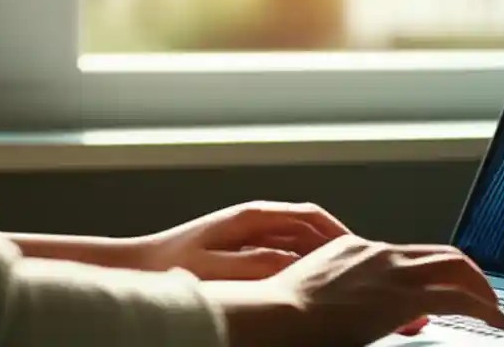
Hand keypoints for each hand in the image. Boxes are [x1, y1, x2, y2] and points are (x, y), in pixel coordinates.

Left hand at [132, 201, 351, 280]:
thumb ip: (259, 263)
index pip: (311, 217)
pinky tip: (312, 288)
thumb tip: (296, 266)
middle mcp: (256, 220)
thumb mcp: (220, 267)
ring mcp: (252, 234)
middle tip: (363, 269)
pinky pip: (287, 254)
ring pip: (301, 241)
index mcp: (254, 217)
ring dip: (325, 257)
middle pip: (312, 228)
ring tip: (346, 279)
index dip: (340, 234)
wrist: (140, 267)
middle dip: (340, 246)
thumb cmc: (174, 268)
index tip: (362, 252)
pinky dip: (306, 266)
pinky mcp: (245, 250)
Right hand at [208, 234, 503, 346]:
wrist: (276, 316)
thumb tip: (353, 314)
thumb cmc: (283, 313)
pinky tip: (493, 320)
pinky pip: (455, 295)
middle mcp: (377, 253)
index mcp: (354, 249)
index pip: (407, 254)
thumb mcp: (314, 294)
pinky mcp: (403, 296)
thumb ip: (341, 297)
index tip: (443, 286)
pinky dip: (481, 306)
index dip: (433, 270)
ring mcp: (392, 271)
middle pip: (438, 253)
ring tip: (492, 308)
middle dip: (467, 273)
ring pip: (454, 266)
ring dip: (480, 287)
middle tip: (482, 294)